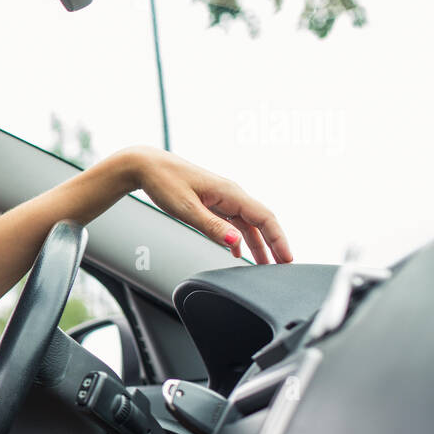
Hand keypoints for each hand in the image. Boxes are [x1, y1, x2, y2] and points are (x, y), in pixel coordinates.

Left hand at [122, 145, 293, 263]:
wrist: (147, 166)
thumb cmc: (164, 182)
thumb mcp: (186, 209)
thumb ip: (211, 226)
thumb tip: (235, 241)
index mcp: (230, 193)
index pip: (264, 218)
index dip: (279, 239)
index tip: (287, 258)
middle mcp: (231, 194)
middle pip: (261, 222)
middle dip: (273, 245)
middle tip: (283, 267)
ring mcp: (223, 198)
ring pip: (247, 224)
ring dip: (257, 245)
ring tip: (265, 266)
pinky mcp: (213, 203)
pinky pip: (233, 222)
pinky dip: (238, 238)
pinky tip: (237, 253)